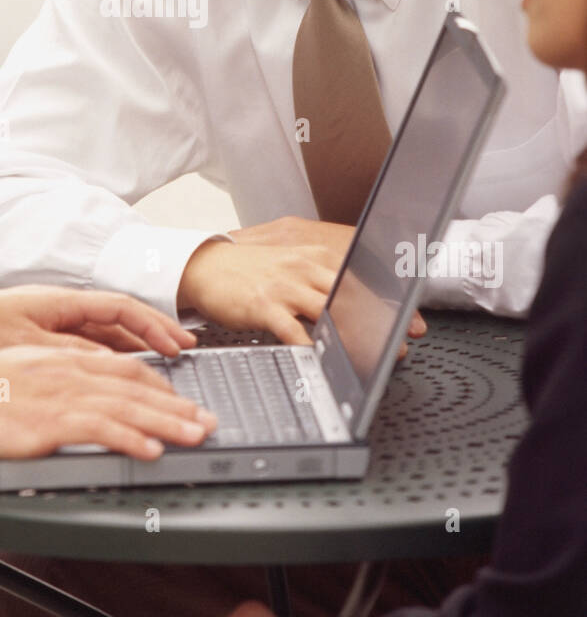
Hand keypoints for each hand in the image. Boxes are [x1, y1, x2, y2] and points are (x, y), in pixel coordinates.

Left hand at [0, 284, 197, 356]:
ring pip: (111, 338)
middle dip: (158, 336)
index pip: (122, 309)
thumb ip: (70, 352)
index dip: (153, 324)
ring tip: (169, 372)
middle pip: (124, 322)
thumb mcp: (26, 344)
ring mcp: (61, 328)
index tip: (176, 343)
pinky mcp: (51, 344)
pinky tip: (130, 378)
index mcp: (64, 304)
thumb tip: (110, 363)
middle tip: (186, 353)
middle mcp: (67, 312)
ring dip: (140, 352)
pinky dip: (115, 361)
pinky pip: (93, 351)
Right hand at [0, 345, 217, 460]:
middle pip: (138, 387)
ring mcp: (63, 397)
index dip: (160, 386)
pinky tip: (151, 450)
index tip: (182, 402)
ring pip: (129, 407)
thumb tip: (79, 402)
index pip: (126, 369)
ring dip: (168, 422)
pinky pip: (101, 429)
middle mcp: (72, 373)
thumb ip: (58, 384)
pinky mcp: (50, 422)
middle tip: (208, 421)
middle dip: (178, 406)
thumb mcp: (26, 373)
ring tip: (196, 435)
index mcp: (67, 361)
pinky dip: (131, 439)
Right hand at [178, 217, 425, 348]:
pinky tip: (322, 360)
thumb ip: (324, 282)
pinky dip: (311, 347)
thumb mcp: (292, 267)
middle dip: (379, 325)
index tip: (411, 324)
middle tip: (399, 348)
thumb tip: (356, 307)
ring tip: (370, 360)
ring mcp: (285, 285)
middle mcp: (305, 267)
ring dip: (353, 339)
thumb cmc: (251, 271)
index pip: (362, 278)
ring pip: (330, 312)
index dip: (389, 303)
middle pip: (353, 296)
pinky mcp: (264, 304)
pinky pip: (294, 330)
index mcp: (316, 256)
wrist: (205, 266)